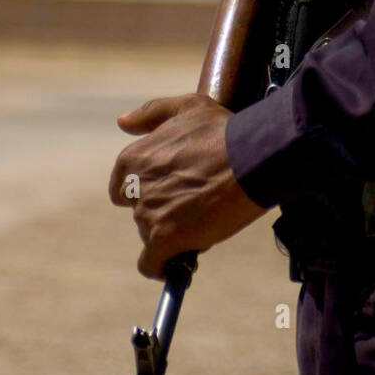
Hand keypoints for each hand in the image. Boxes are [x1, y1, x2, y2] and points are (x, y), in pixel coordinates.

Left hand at [108, 93, 267, 278]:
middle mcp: (135, 187)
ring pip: (150, 236)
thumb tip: (122, 122)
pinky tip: (179, 263)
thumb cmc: (223, 132)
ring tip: (204, 222)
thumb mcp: (187, 108)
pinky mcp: (164, 239)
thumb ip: (151, 113)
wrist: (252, 158)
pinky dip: (162, 267)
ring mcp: (148, 214)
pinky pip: (152, 264)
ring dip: (171, 234)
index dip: (150, 188)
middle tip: (193, 204)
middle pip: (139, 211)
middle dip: (161, 210)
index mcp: (134, 158)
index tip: (174, 187)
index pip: (123, 186)